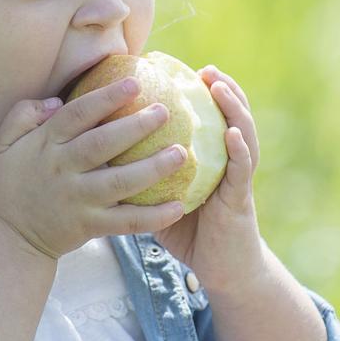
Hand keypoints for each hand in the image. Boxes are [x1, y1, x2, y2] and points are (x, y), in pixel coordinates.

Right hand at [0, 78, 187, 259]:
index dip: (105, 98)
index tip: (134, 83)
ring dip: (153, 168)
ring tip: (181, 153)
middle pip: (103, 145)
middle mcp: (63, 171)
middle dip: (136, 126)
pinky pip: (126, 222)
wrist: (10, 237)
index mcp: (46, 145)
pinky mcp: (90, 227)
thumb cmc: (11, 183)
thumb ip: (24, 114)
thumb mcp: (4, 142)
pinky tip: (179, 206)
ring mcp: (78, 200)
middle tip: (165, 111)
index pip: (77, 115)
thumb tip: (57, 100)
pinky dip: (154, 217)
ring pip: (120, 183)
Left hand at [151, 65, 263, 291]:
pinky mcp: (240, 200)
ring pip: (241, 135)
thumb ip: (141, 173)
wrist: (222, 271)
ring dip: (234, 109)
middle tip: (206, 69)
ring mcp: (236, 179)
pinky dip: (239, 149)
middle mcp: (225, 163)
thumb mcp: (159, 197)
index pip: (208, 118)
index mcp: (207, 159)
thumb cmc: (187, 232)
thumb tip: (98, 153)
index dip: (200, 93)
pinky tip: (231, 134)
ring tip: (220, 87)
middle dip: (222, 89)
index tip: (184, 69)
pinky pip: (241, 170)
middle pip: (229, 118)